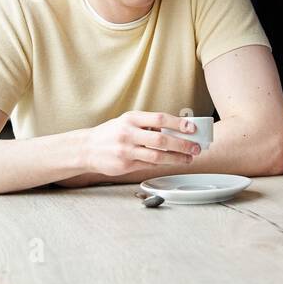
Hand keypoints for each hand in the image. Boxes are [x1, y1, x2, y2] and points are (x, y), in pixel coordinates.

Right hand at [81, 111, 200, 177]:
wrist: (86, 149)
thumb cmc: (111, 134)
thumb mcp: (126, 122)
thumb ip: (147, 124)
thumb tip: (174, 129)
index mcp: (131, 118)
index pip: (159, 118)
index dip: (178, 123)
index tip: (192, 128)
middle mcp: (128, 133)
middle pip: (161, 139)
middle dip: (182, 144)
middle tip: (196, 148)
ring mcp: (126, 151)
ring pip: (157, 156)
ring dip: (176, 158)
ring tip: (188, 159)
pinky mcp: (125, 165)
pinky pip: (149, 165)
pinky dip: (162, 164)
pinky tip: (171, 163)